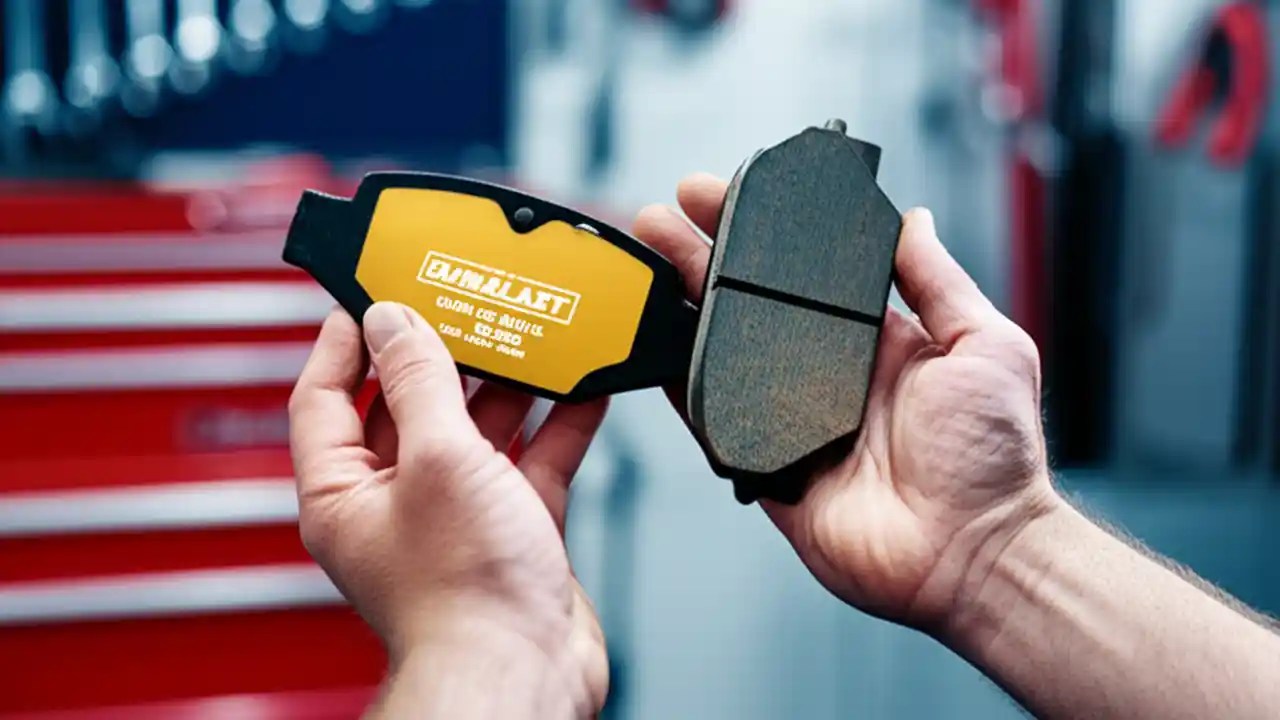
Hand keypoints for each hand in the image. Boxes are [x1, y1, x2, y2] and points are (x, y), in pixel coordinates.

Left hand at [288, 302, 608, 715]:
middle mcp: (393, 504)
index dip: (343, 342)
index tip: (371, 295)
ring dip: (503, 388)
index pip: (323, 397)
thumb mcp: (437, 459)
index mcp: (342, 492)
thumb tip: (395, 321)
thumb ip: (419, 382)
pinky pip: (528, 463)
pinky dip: (554, 426)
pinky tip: (581, 390)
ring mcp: (454, 517)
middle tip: (464, 306)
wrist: (525, 669)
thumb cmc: (464, 593)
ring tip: (527, 339)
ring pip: (473, 433)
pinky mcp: (510, 530)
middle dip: (439, 357)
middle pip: (406, 408)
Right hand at [633, 174, 1059, 632]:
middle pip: (751, 304)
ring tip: (643, 266)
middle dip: (703, 257)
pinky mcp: (768, 468)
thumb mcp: (985, 345)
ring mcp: (791, 420)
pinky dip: (682, 388)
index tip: (730, 194)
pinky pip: (714, 423)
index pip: (807, 273)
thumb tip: (912, 218)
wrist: (974, 553)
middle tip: (660, 218)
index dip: (766, 233)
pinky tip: (655, 345)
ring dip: (681, 309)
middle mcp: (826, 375)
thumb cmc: (995, 458)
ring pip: (722, 355)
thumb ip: (940, 282)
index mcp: (876, 340)